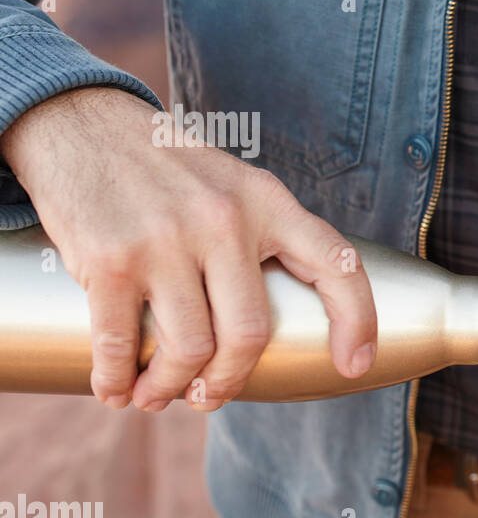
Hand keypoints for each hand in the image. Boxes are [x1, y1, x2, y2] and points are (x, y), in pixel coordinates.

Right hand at [0, 87, 377, 411]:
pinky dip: (116, 379)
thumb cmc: (168, 169)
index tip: (353, 365)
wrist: (81, 121)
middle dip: (227, 382)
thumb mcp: (235, 185)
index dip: (356, 321)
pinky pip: (120, 343)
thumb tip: (293, 318)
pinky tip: (114, 389)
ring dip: (170, 387)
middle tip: (207, 396)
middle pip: (248, 334)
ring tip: (155, 395)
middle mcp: (225, 220)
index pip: (336, 265)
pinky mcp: (110, 259)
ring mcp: (165, 240)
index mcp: (268, 203)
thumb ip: (267, 236)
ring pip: (189, 349)